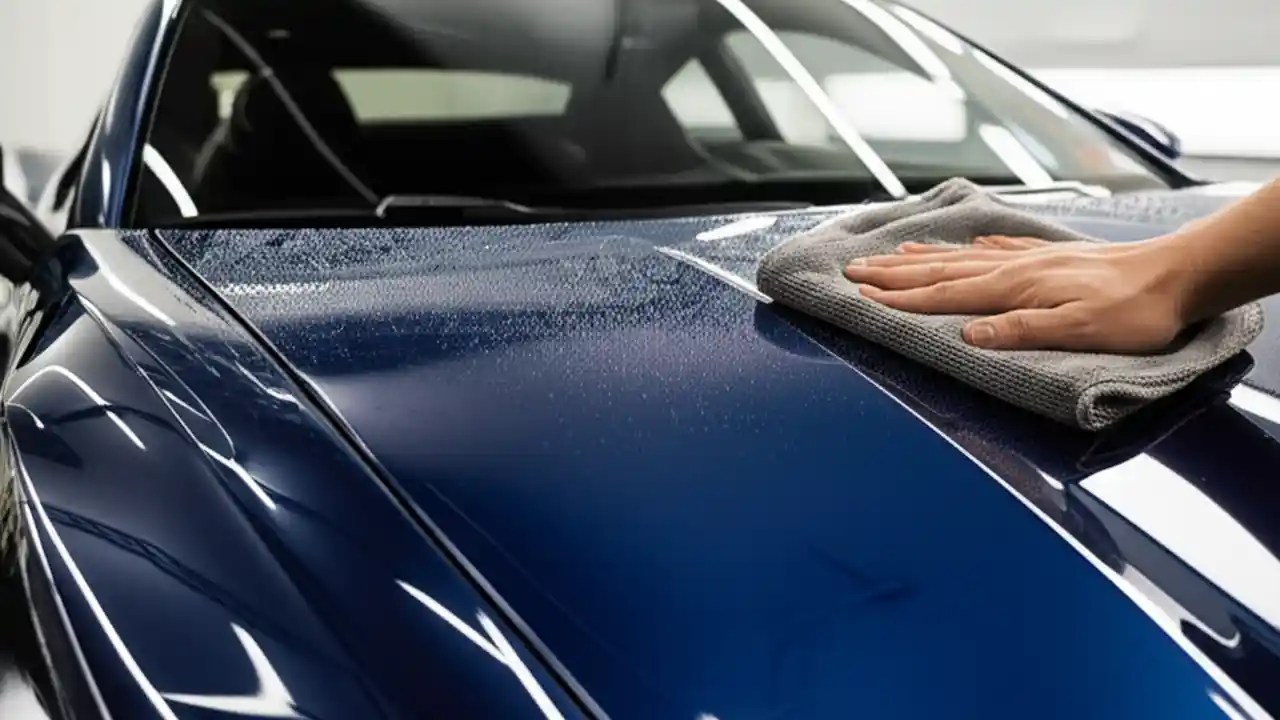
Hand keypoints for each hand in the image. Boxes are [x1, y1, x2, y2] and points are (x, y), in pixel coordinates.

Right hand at [843, 235, 1189, 352]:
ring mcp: (1028, 260)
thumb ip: (1020, 331)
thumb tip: (968, 334)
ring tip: (887, 256)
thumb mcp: (1080, 331)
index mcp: (1014, 290)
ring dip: (919, 259)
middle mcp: (1013, 270)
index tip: (861, 297)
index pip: (943, 296)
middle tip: (853, 271)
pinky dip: (965, 250)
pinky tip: (958, 246)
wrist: (1177, 274)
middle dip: (892, 274)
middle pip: (940, 272)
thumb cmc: (1134, 311)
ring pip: (959, 259)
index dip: (899, 299)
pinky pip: (992, 252)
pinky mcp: (1045, 258)